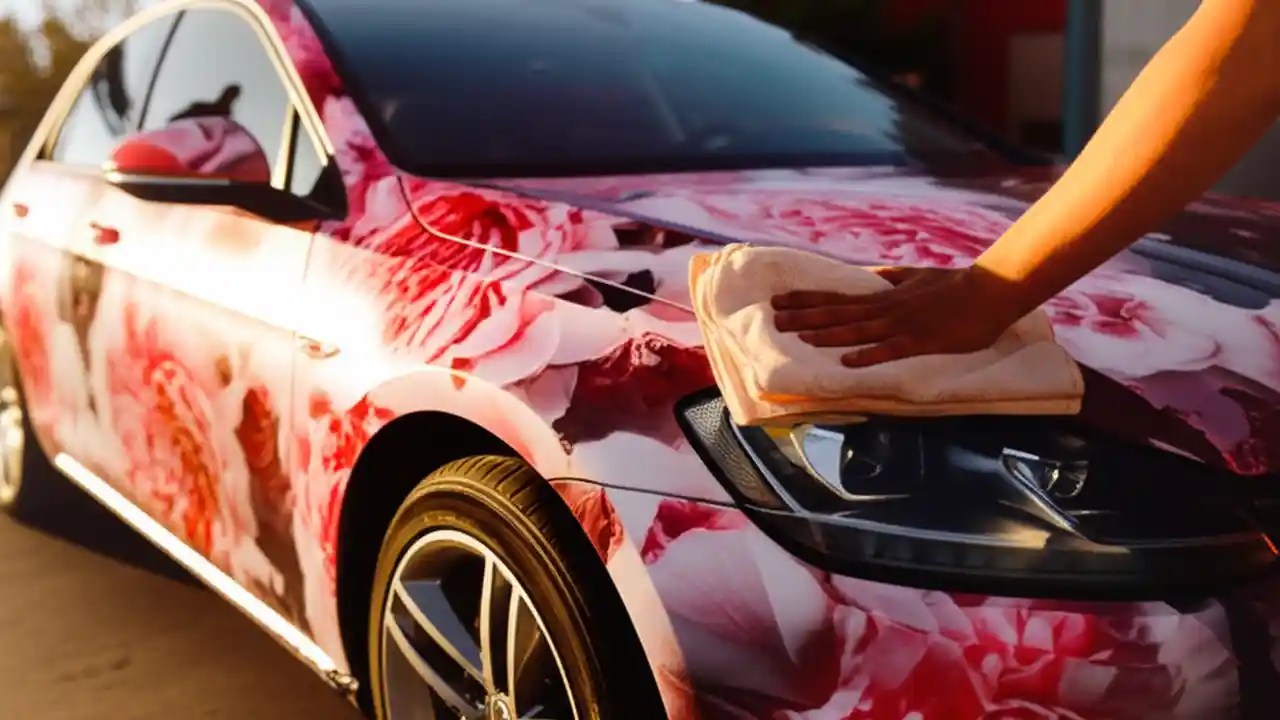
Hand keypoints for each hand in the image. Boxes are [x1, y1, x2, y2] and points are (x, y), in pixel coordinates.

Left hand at [771, 266, 1023, 366]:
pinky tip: (846, 362)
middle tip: (773, 320)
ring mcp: (901, 325)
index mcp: (883, 295)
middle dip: (804, 316)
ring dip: (826, 333)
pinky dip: (868, 355)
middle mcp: (885, 309)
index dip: (806, 299)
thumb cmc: (953, 284)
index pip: (837, 296)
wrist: (988, 289)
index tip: (779, 300)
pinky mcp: (920, 340)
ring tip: (798, 338)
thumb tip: (865, 277)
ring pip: (856, 329)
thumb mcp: (914, 276)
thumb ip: (887, 279)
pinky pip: (890, 349)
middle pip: (838, 312)